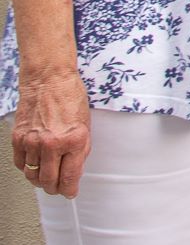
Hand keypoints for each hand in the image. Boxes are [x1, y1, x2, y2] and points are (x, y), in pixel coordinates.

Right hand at [12, 64, 89, 196]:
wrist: (49, 81)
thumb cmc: (70, 98)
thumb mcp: (85, 125)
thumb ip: (81, 150)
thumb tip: (75, 172)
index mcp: (74, 140)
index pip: (69, 176)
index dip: (69, 189)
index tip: (70, 193)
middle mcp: (52, 143)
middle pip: (49, 181)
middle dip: (54, 189)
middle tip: (58, 188)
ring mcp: (33, 142)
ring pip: (32, 175)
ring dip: (40, 181)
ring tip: (47, 179)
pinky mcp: (18, 139)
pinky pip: (21, 164)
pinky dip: (28, 168)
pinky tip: (35, 164)